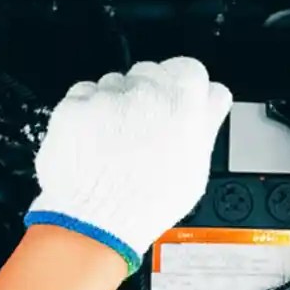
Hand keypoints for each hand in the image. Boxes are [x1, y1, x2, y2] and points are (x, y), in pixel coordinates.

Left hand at [25, 57, 231, 272]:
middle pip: (151, 73)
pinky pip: (84, 95)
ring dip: (117, 104)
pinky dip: (88, 112)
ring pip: (116, 83)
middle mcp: (146, 93)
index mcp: (183, 104)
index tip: (177, 104)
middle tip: (145, 131)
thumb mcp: (197, 167)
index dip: (184, 89)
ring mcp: (108, 97)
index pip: (190, 69)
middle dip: (149, 96)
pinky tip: (96, 141)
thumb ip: (207, 122)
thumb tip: (213, 98)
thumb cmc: (146, 202)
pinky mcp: (76, 104)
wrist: (95, 221)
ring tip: (117, 143)